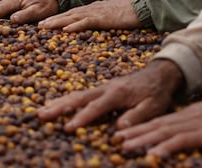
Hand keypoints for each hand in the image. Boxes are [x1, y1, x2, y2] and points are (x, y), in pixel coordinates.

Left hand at [38, 0, 140, 31]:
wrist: (142, 6)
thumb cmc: (130, 13)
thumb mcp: (113, 17)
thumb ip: (103, 20)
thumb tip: (97, 26)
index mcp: (94, 8)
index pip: (73, 13)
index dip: (59, 18)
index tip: (48, 23)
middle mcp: (92, 8)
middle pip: (68, 14)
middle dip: (53, 20)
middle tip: (39, 26)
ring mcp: (97, 12)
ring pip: (72, 17)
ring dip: (57, 22)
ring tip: (44, 27)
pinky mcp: (103, 18)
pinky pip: (86, 22)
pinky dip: (75, 25)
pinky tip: (65, 30)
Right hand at [38, 59, 183, 131]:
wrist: (160, 73)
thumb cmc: (156, 92)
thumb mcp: (152, 107)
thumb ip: (135, 117)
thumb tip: (118, 130)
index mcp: (117, 93)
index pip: (96, 107)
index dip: (82, 118)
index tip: (68, 128)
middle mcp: (106, 88)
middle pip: (79, 97)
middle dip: (59, 107)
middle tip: (41, 115)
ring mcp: (102, 87)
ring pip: (77, 94)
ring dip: (59, 102)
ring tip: (42, 111)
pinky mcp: (102, 89)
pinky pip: (81, 95)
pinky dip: (67, 99)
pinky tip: (56, 104)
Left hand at [117, 90, 201, 156]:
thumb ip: (197, 123)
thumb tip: (186, 131)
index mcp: (188, 115)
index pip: (160, 121)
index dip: (141, 128)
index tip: (124, 134)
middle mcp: (187, 118)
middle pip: (156, 126)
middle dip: (136, 134)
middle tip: (116, 141)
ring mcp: (195, 125)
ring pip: (163, 132)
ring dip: (143, 140)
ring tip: (126, 147)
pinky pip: (182, 141)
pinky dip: (166, 147)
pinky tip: (155, 154)